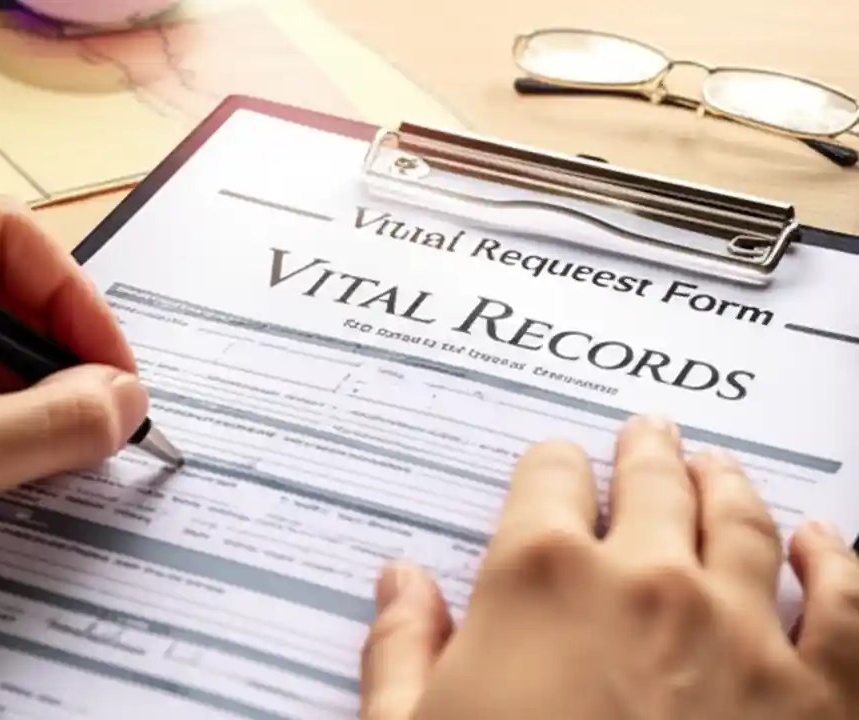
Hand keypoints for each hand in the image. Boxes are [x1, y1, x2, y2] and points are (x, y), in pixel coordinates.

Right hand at [361, 415, 858, 718]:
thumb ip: (400, 651)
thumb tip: (399, 585)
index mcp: (540, 579)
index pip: (546, 479)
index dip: (549, 467)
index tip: (553, 469)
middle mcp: (647, 582)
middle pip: (651, 481)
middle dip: (644, 453)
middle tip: (647, 435)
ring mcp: (744, 634)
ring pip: (744, 521)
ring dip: (729, 484)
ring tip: (718, 466)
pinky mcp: (823, 698)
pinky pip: (847, 605)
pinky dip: (838, 562)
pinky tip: (824, 540)